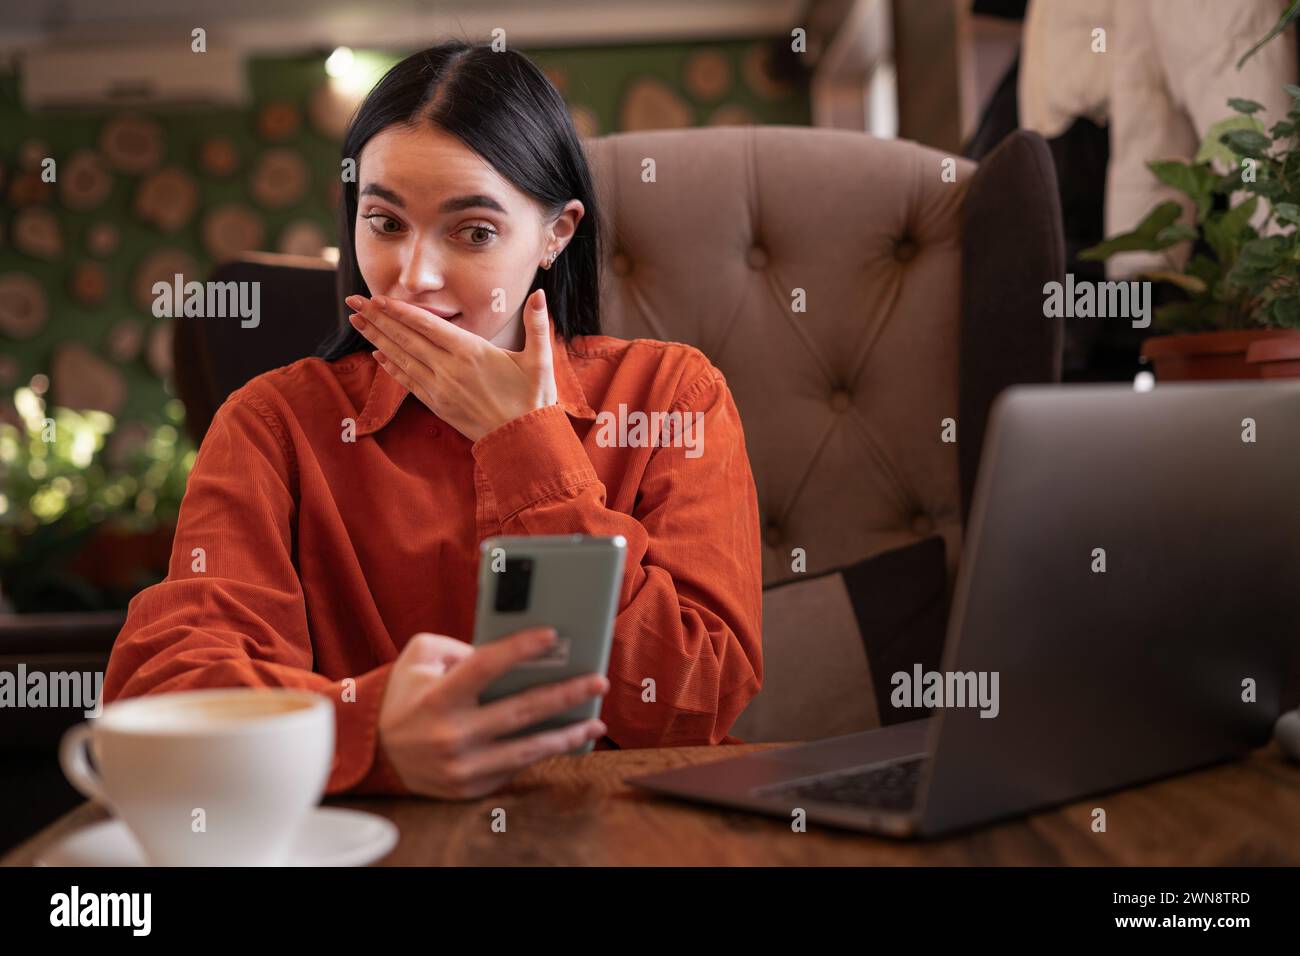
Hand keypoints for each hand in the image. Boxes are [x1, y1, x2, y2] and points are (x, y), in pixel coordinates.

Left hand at [344, 289, 558, 442]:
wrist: (523, 441)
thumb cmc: (532, 400)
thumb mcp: (540, 360)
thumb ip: (537, 325)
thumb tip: (540, 294)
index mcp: (471, 351)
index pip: (426, 324)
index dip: (399, 309)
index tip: (377, 297)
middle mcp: (449, 368)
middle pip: (405, 338)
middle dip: (377, 318)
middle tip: (352, 302)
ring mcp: (440, 388)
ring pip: (401, 358)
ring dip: (377, 338)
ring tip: (356, 323)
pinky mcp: (438, 404)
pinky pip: (408, 382)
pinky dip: (390, 366)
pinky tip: (377, 355)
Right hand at [376, 628, 608, 799]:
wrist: (374, 751)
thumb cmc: (405, 695)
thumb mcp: (419, 658)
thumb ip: (459, 644)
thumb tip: (509, 652)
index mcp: (437, 697)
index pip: (484, 667)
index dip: (519, 648)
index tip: (552, 634)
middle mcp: (450, 735)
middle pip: (519, 711)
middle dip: (565, 694)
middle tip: (598, 681)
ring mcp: (461, 767)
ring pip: (526, 750)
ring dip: (567, 735)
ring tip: (595, 721)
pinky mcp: (469, 789)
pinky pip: (514, 769)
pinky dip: (541, 754)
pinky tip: (566, 739)